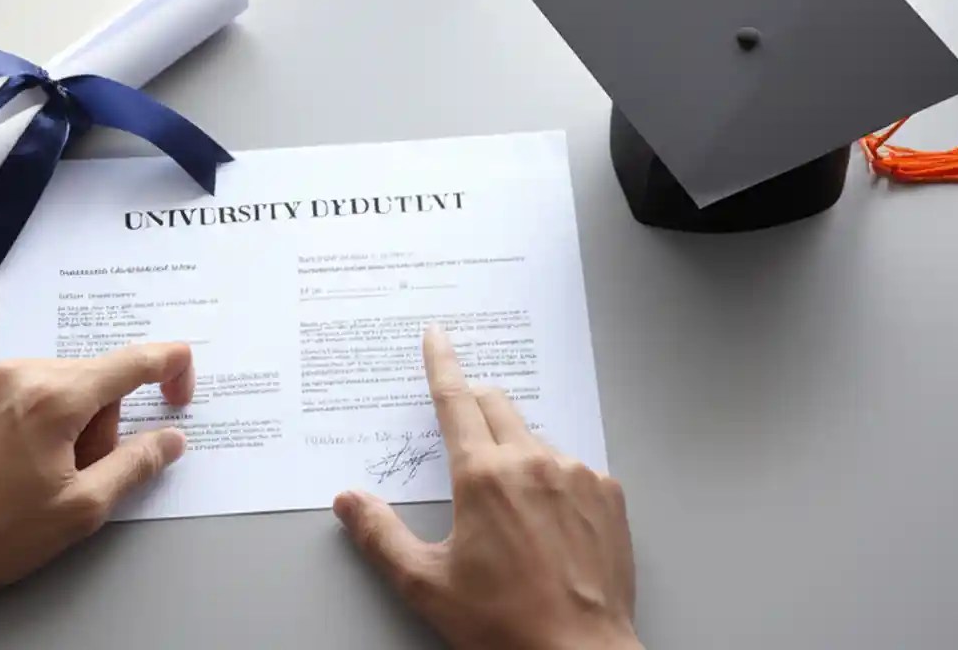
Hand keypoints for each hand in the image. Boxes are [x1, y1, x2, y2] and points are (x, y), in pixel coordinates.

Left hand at [0, 343, 194, 648]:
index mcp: (54, 398)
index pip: (134, 361)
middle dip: (95, 417)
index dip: (171, 368)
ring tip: (24, 471)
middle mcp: (11, 374)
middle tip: (76, 469)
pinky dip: (6, 417)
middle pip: (84, 378)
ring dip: (50, 417)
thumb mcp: (81, 509)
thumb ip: (135, 464)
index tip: (178, 391)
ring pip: (38, 382)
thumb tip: (169, 438)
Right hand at [333, 327, 640, 649]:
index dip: (441, 364)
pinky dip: (554, 478)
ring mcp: (578, 475)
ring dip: (515, 449)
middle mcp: (533, 462)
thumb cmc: (504, 624)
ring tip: (509, 505)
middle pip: (497, 405)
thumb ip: (380, 535)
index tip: (437, 337)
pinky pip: (573, 467)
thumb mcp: (426, 583)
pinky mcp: (609, 494)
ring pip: (536, 438)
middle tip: (460, 422)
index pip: (454, 400)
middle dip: (474, 402)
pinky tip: (547, 519)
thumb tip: (348, 501)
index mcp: (483, 476)